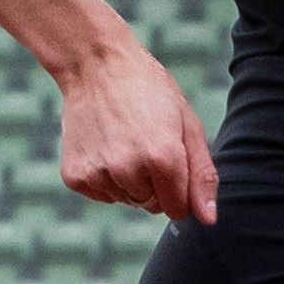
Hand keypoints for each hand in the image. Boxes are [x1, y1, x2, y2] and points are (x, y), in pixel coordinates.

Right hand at [53, 39, 217, 222]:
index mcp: (163, 159)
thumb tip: (209, 220)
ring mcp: (99, 174)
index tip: (171, 162)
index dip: (178, 190)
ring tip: (123, 140)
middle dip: (154, 184)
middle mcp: (129, 171)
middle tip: (144, 142)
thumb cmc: (150, 91)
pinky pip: (101, 194)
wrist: (97, 64)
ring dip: (129, 180)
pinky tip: (103, 144)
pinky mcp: (75, 176)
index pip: (178, 210)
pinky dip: (104, 176)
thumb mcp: (187, 125)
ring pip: (126, 200)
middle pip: (151, 206)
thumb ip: (202, 176)